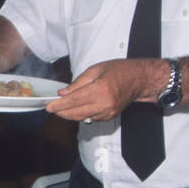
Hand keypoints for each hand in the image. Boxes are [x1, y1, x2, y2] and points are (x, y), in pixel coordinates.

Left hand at [47, 59, 167, 121]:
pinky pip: (90, 118)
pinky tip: (75, 109)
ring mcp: (108, 112)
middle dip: (61, 112)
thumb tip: (63, 93)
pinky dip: (80, 115)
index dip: (59, 105)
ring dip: (69, 115)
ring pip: (82, 118)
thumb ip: (78, 83)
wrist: (140, 80)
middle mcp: (104, 104)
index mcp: (100, 89)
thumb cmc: (120, 71)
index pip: (74, 100)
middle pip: (76, 113)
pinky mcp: (110, 117)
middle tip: (51, 109)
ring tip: (60, 109)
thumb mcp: (96, 69)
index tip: (48, 106)